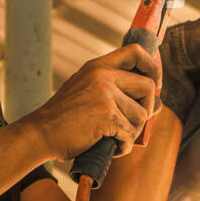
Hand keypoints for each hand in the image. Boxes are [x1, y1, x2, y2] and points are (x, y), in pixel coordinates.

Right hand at [21, 43, 161, 160]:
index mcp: (97, 66)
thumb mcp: (87, 93)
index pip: (136, 52)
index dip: (152, 67)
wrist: (40, 134)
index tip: (155, 84)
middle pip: (148, 87)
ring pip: (141, 115)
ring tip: (115, 138)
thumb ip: (118, 92)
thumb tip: (159, 103)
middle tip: (133, 123)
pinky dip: (123, 146)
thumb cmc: (64, 119)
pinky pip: (130, 133)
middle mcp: (102, 75)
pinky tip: (110, 148)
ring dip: (132, 132)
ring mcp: (105, 94)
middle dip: (147, 109)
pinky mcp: (106, 115)